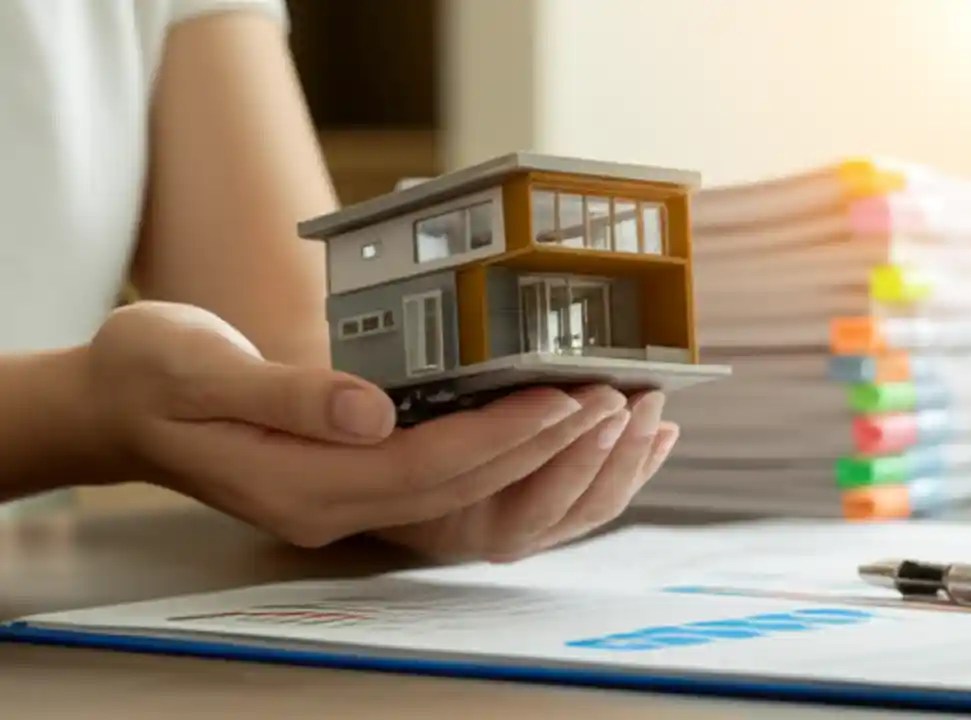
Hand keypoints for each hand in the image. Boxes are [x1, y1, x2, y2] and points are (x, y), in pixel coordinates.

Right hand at [81, 301, 677, 557]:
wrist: (120, 403)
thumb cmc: (153, 373)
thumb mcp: (198, 366)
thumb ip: (288, 395)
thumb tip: (373, 412)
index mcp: (302, 483)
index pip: (425, 468)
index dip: (502, 436)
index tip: (566, 398)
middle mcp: (336, 504)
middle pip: (462, 486)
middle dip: (544, 446)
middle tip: (618, 400)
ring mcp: (349, 498)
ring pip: (465, 492)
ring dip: (541, 457)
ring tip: (613, 415)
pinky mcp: (358, 478)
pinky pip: (451, 481)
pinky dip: (510, 457)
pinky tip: (560, 432)